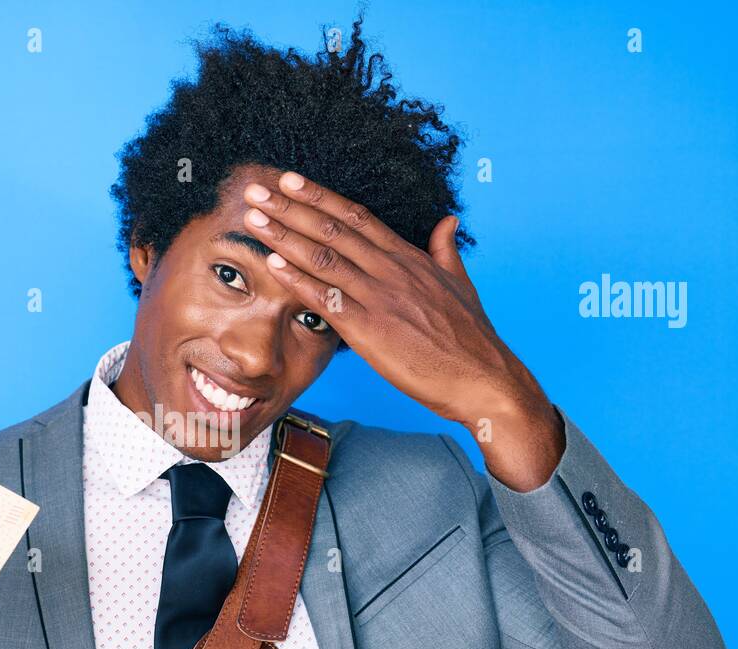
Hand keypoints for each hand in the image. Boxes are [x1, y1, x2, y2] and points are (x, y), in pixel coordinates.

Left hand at [242, 171, 564, 489]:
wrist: (483, 378)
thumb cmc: (472, 338)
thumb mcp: (460, 283)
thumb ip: (444, 250)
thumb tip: (448, 221)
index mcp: (409, 257)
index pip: (357, 217)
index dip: (321, 197)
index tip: (291, 180)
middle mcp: (391, 270)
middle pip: (333, 228)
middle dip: (290, 207)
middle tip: (257, 188)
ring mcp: (379, 297)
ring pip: (324, 257)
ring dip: (284, 235)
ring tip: (253, 217)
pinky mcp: (370, 329)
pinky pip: (326, 298)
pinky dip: (298, 279)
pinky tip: (272, 264)